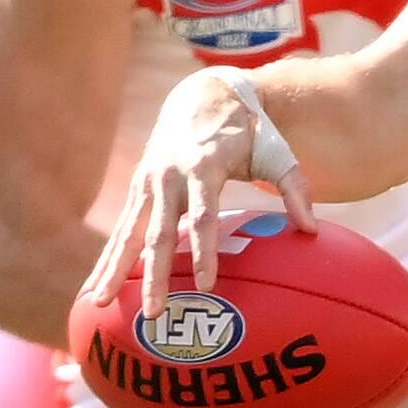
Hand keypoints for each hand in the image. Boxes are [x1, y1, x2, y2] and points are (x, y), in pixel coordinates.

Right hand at [80, 71, 316, 312]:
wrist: (202, 96)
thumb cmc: (247, 130)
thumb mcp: (276, 152)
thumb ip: (295, 188)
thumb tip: (312, 229)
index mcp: (204, 166)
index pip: (204, 216)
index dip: (204, 250)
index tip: (207, 284)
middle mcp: (168, 176)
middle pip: (159, 233)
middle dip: (154, 274)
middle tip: (154, 312)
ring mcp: (148, 183)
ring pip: (128, 233)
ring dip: (113, 269)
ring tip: (99, 303)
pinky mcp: (137, 189)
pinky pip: (121, 229)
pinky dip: (107, 257)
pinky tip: (95, 287)